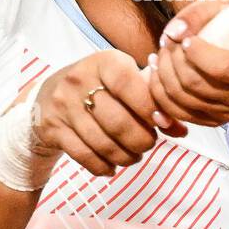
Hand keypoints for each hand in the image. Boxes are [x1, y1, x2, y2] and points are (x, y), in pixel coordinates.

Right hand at [31, 50, 187, 176]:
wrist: (47, 95)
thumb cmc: (99, 86)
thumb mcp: (123, 80)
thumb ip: (153, 99)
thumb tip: (181, 129)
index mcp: (104, 62)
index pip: (129, 85)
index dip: (149, 108)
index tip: (163, 124)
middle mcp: (80, 80)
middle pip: (118, 121)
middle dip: (141, 140)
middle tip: (148, 144)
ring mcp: (63, 105)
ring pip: (102, 142)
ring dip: (125, 156)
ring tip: (134, 156)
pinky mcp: (53, 128)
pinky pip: (83, 155)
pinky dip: (103, 166)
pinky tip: (112, 166)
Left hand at [148, 0, 228, 126]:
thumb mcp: (228, 10)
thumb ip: (200, 14)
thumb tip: (173, 32)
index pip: (223, 68)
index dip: (198, 53)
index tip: (187, 39)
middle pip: (195, 84)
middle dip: (173, 60)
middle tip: (168, 41)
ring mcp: (228, 115)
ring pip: (181, 99)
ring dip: (162, 73)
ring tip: (160, 53)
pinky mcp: (211, 121)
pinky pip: (176, 111)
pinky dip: (159, 91)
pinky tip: (157, 71)